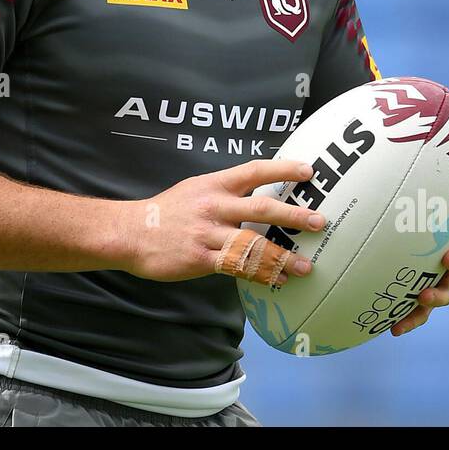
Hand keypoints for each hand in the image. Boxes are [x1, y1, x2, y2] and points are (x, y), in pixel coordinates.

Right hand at [119, 159, 324, 285]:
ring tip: (306, 266)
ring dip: (282, 256)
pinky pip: (237, 267)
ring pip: (253, 244)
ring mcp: (207, 232)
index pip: (253, 171)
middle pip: (261, 208)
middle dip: (293, 215)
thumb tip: (257, 197)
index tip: (309, 170)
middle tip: (319, 221)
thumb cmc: (166, 212)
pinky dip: (260, 274)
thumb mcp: (194, 190)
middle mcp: (214, 205)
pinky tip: (277, 280)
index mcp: (214, 184)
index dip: (282, 169)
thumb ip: (224, 193)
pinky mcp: (201, 258)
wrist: (130, 233)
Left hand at [390, 211, 448, 335]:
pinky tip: (395, 328)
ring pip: (446, 293)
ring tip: (424, 297)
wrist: (393, 244)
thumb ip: (422, 202)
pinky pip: (419, 312)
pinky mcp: (421, 299)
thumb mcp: (414, 211)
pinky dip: (409, 319)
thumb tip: (424, 194)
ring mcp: (440, 281)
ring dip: (438, 296)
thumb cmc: (407, 222)